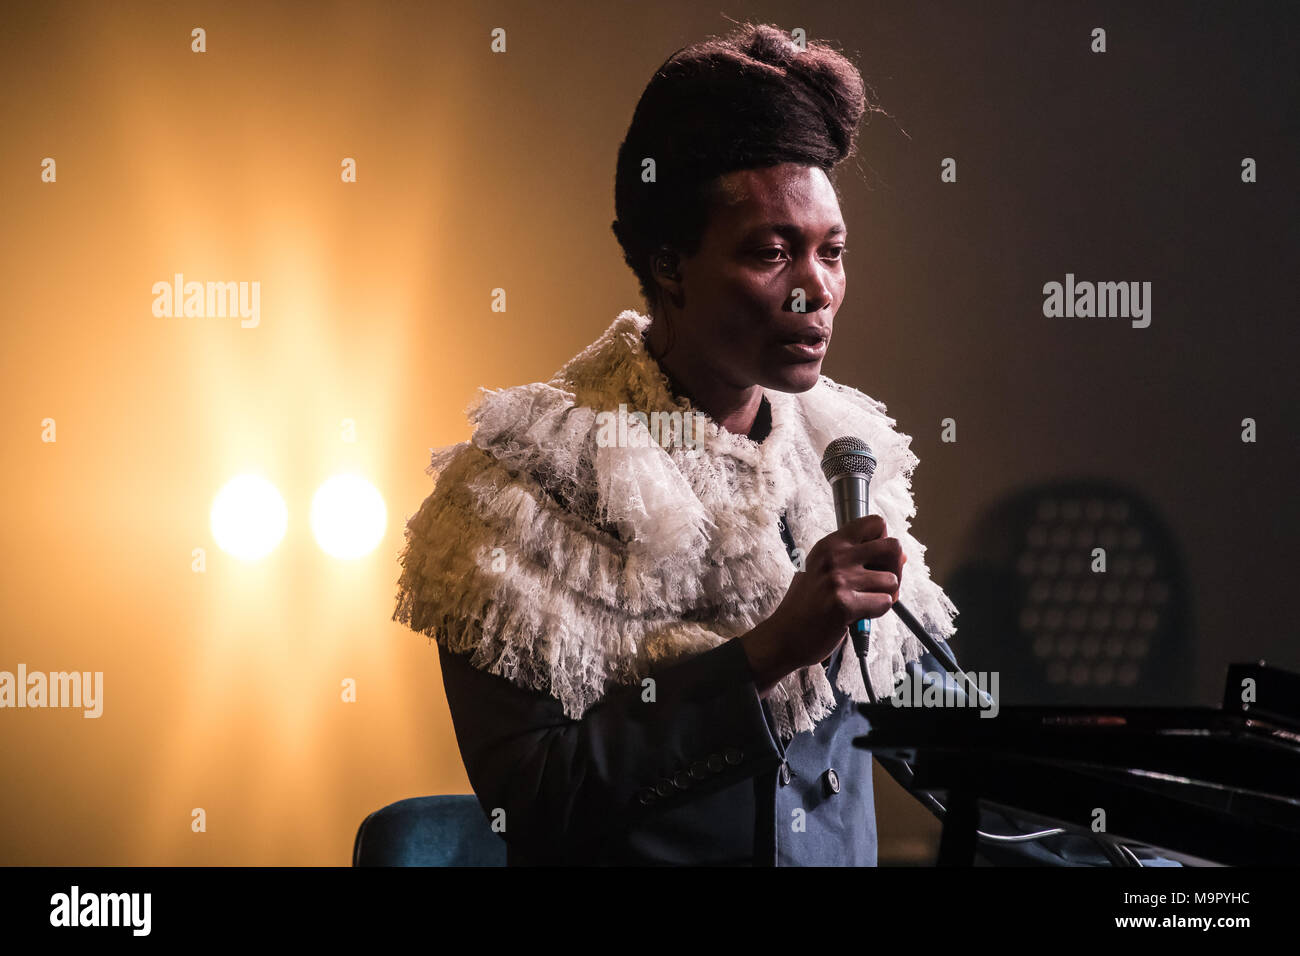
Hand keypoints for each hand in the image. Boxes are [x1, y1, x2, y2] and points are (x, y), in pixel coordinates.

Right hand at [742, 514, 905, 692]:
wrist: (784, 635)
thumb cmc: (805, 604)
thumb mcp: (823, 569)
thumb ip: (857, 559)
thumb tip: (902, 556)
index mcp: (830, 544)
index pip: (875, 523)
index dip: (884, 541)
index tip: (876, 559)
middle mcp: (835, 557)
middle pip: (893, 547)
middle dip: (896, 569)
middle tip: (881, 584)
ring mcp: (839, 580)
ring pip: (892, 581)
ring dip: (885, 595)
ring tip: (865, 603)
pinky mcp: (845, 604)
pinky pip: (885, 603)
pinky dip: (877, 612)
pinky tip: (860, 615)